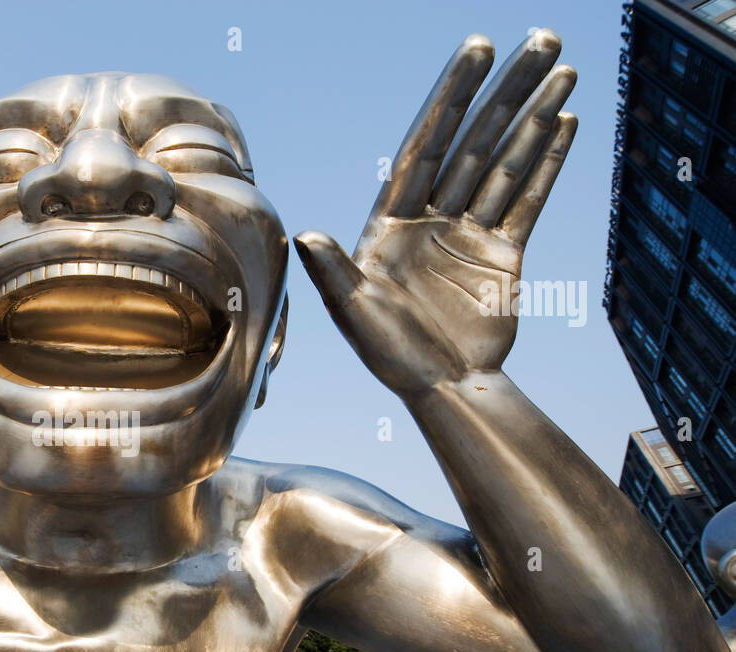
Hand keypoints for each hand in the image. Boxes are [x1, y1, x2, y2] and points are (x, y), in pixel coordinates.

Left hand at [294, 31, 576, 398]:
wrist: (444, 392)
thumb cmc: (391, 358)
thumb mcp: (356, 316)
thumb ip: (335, 275)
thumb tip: (307, 236)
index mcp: (391, 221)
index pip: (428, 144)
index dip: (453, 96)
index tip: (479, 50)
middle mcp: (429, 218)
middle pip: (476, 141)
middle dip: (508, 91)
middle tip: (542, 39)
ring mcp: (467, 232)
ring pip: (507, 163)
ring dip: (536, 117)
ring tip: (564, 70)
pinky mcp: (501, 253)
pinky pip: (528, 199)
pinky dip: (548, 162)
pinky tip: (564, 122)